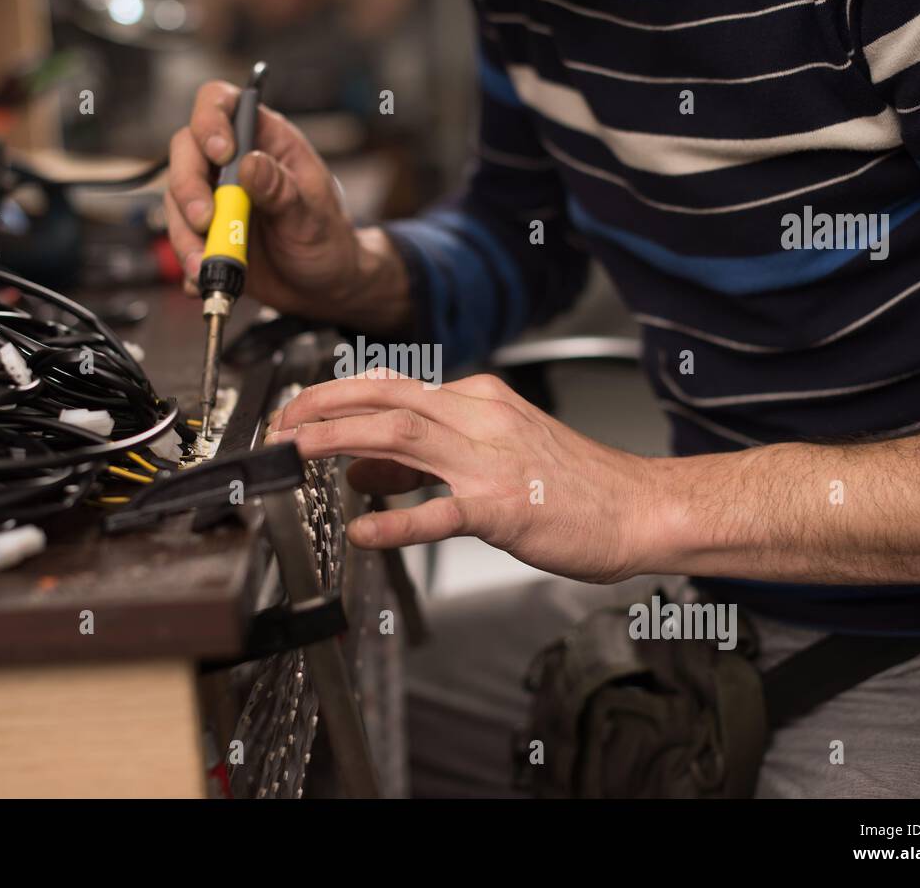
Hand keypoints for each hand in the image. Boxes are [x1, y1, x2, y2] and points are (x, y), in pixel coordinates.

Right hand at [165, 81, 366, 319]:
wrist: (324, 288)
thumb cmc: (328, 241)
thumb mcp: (313, 215)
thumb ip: (282, 190)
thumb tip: (250, 164)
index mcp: (265, 141)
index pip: (222, 104)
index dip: (211, 120)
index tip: (220, 152)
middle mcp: (232, 164)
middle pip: (186, 153)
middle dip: (188, 188)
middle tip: (205, 221)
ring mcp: (215, 200)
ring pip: (177, 202)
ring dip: (185, 235)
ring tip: (206, 266)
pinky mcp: (206, 234)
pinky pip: (182, 242)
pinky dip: (188, 264)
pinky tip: (202, 281)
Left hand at [265, 370, 668, 583]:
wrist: (640, 507)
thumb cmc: (573, 484)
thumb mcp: (494, 454)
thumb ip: (424, 460)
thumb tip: (359, 470)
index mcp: (478, 400)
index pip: (392, 387)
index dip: (334, 396)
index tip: (295, 410)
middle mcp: (481, 419)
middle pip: (386, 399)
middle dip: (322, 406)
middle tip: (279, 424)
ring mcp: (492, 462)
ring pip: (402, 437)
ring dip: (341, 440)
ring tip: (297, 450)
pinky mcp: (505, 508)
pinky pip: (440, 513)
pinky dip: (397, 520)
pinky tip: (364, 532)